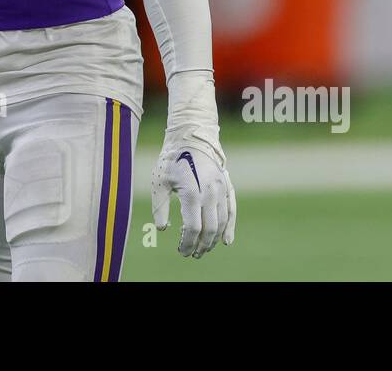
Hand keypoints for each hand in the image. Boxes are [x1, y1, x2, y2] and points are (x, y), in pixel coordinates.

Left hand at [150, 72, 236, 258]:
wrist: (192, 136)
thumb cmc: (171, 158)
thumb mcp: (159, 181)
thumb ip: (161, 206)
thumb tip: (163, 229)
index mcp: (192, 192)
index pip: (192, 227)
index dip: (187, 243)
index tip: (182, 251)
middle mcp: (210, 193)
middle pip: (209, 229)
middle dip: (201, 245)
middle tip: (192, 254)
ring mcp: (221, 190)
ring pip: (222, 222)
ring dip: (213, 239)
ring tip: (204, 250)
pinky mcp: (227, 187)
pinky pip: (231, 211)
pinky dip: (230, 228)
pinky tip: (226, 241)